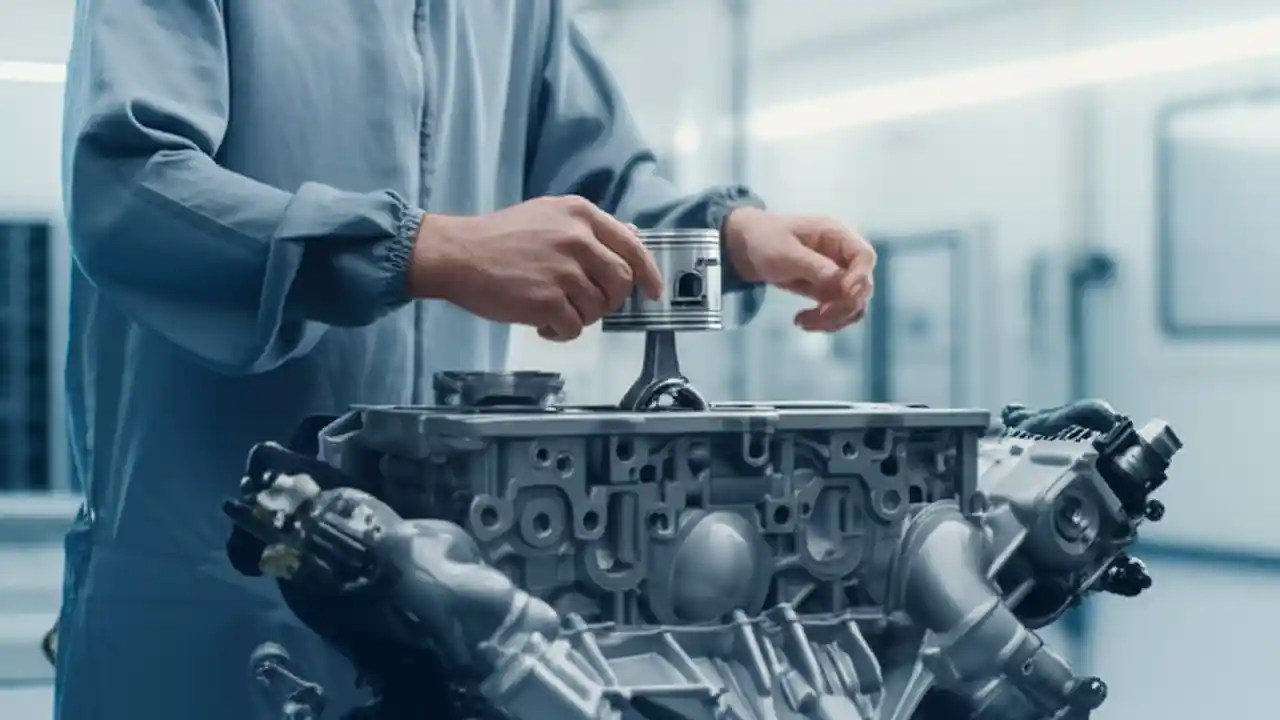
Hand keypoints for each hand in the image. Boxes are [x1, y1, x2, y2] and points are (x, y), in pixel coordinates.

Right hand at [409, 196, 662, 340]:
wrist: (457, 254)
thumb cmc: (500, 237)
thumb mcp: (549, 215)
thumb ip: (590, 228)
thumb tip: (633, 235)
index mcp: (580, 215)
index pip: (632, 246)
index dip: (648, 273)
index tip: (652, 291)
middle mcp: (577, 239)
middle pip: (621, 282)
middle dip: (610, 300)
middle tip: (586, 304)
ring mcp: (563, 270)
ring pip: (599, 309)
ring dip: (581, 317)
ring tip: (553, 309)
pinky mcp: (547, 300)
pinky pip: (574, 328)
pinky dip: (561, 332)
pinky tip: (542, 323)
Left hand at [723, 207, 875, 331]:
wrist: (746, 247)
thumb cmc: (765, 240)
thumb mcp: (785, 253)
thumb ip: (815, 266)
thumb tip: (842, 283)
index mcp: (836, 235)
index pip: (865, 256)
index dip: (860, 277)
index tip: (844, 293)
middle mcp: (842, 254)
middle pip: (862, 286)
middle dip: (843, 306)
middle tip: (818, 315)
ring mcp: (836, 273)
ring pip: (852, 304)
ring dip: (833, 319)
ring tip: (802, 322)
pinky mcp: (827, 290)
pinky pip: (837, 311)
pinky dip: (824, 321)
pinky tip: (800, 321)